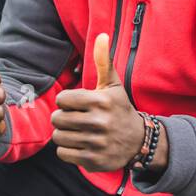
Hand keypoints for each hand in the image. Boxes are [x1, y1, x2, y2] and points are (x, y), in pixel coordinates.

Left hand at [50, 32, 144, 169]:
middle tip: (76, 119)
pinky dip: (68, 150)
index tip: (77, 104)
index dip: (66, 102)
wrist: (138, 141)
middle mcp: (99, 122)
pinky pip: (63, 154)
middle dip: (63, 119)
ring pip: (58, 137)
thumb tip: (101, 35)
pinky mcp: (93, 161)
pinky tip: (80, 145)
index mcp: (100, 101)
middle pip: (57, 119)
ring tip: (78, 132)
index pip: (62, 100)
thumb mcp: (112, 85)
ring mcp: (96, 143)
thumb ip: (103, 61)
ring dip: (64, 134)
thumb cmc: (119, 109)